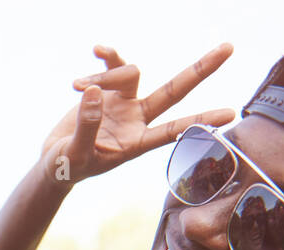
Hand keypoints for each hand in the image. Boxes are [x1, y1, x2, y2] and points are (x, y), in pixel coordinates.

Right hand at [41, 43, 235, 186]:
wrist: (54, 161)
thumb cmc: (66, 167)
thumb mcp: (75, 154)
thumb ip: (86, 125)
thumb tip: (94, 90)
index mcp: (136, 142)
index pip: (174, 131)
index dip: (201, 121)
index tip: (230, 114)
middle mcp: (137, 119)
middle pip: (175, 90)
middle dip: (200, 70)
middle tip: (228, 48)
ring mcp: (125, 103)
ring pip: (130, 74)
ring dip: (105, 76)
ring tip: (76, 86)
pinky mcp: (108, 90)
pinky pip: (114, 64)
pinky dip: (106, 56)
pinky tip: (97, 49)